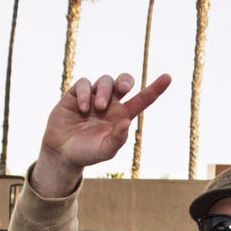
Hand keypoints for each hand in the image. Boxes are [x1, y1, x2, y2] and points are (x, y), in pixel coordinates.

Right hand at [32, 72, 170, 195]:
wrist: (62, 153)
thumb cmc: (87, 153)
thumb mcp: (105, 150)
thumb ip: (117, 139)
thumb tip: (127, 122)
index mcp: (122, 116)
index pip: (142, 99)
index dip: (155, 88)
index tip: (168, 77)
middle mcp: (110, 104)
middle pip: (123, 81)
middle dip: (125, 80)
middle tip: (123, 89)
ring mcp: (92, 97)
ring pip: (105, 80)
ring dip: (104, 91)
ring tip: (98, 107)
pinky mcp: (75, 95)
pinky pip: (84, 84)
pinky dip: (85, 94)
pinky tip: (83, 109)